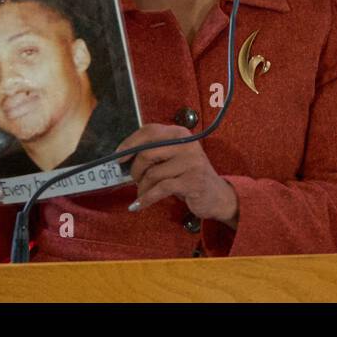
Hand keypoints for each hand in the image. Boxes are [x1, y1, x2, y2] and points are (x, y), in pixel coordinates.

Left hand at [115, 124, 238, 227]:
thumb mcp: (174, 157)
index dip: (130, 143)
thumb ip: (155, 152)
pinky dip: (146, 199)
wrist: (217, 195)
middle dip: (135, 170)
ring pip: (152, 174)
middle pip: (147, 153)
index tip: (119, 156)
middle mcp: (186, 144)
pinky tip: (138, 205)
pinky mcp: (192, 182)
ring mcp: (191, 162)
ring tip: (142, 194)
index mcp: (179, 133)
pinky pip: (160, 190)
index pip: (149, 131)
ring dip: (142, 188)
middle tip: (135, 180)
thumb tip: (123, 157)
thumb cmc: (189, 175)